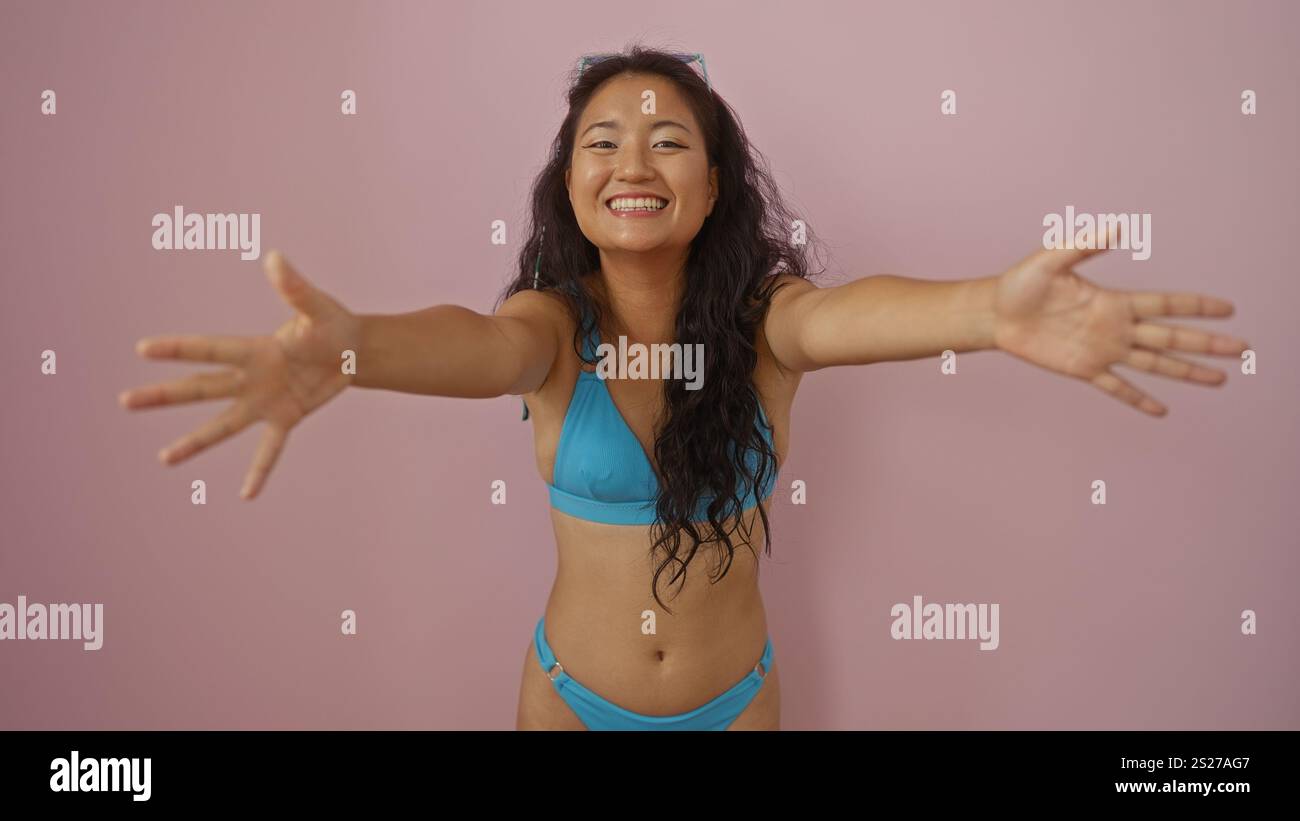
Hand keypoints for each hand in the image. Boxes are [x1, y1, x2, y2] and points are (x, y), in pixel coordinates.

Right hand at [118, 251, 359, 497]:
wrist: (354, 350)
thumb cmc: (331, 322)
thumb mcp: (316, 306)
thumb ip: (294, 287)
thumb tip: (274, 258)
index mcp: (253, 349)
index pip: (209, 349)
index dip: (179, 349)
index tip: (143, 348)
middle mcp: (250, 378)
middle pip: (201, 388)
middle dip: (164, 396)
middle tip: (126, 401)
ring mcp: (265, 401)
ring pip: (223, 425)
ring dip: (195, 442)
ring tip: (164, 459)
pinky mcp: (286, 418)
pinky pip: (270, 449)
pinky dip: (260, 471)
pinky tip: (246, 495)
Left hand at [991, 237, 1248, 415]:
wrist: (994, 313)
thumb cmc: (1020, 284)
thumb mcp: (1049, 260)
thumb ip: (1082, 245)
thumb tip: (1118, 227)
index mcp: (1114, 301)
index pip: (1164, 304)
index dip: (1196, 307)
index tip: (1227, 310)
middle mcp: (1115, 328)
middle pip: (1170, 337)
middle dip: (1206, 344)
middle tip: (1241, 350)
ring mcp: (1103, 351)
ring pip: (1154, 364)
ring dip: (1186, 373)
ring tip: (1219, 380)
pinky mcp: (1084, 370)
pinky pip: (1117, 387)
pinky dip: (1138, 399)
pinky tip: (1161, 411)